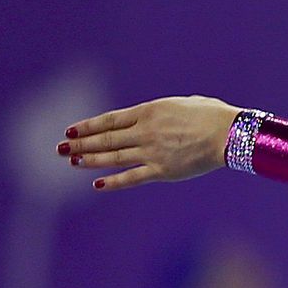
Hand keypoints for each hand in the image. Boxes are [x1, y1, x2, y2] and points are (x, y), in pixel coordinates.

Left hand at [59, 96, 242, 191]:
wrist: (228, 133)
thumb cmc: (212, 115)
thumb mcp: (183, 104)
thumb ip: (165, 112)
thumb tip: (159, 117)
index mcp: (148, 112)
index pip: (109, 120)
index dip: (87, 126)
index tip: (70, 130)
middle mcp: (144, 132)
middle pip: (105, 139)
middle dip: (80, 144)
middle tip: (60, 148)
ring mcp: (152, 152)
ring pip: (113, 157)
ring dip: (90, 159)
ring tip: (71, 161)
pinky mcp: (162, 171)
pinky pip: (133, 177)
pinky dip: (114, 181)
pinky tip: (97, 184)